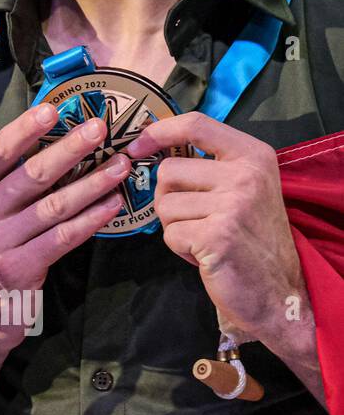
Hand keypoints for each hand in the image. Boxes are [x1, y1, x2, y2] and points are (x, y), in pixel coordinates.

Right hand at [0, 103, 130, 349]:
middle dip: (71, 149)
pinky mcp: (20, 266)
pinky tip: (113, 205)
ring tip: (122, 166)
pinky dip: (92, 218)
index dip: (26, 128)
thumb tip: (61, 140)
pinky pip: (64, 236)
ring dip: (93, 183)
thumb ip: (13, 182)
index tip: (54, 109)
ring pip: (55, 205)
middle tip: (102, 130)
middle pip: (32, 174)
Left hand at [125, 113, 304, 343]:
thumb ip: (207, 163)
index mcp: (253, 155)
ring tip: (204, 236)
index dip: (158, 132)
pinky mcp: (217, 236)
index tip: (136, 146)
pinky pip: (169, 233)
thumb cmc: (250, 236)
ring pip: (164, 204)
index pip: (195, 124)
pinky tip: (204, 254)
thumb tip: (147, 145)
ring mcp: (233, 205)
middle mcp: (245, 176)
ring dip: (174, 225)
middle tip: (195, 218)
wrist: (278, 289)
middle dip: (168, 197)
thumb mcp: (242, 186)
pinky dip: (179, 247)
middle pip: (168, 170)